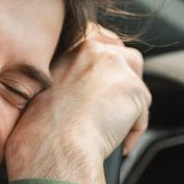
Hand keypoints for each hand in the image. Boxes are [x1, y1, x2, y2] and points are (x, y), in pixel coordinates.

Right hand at [4, 23, 150, 183]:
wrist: (53, 141)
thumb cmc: (41, 126)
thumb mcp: (48, 90)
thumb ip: (70, 78)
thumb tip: (86, 91)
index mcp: (73, 46)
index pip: (103, 41)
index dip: (111, 63)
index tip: (109, 83)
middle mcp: (95, 49)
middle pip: (127, 59)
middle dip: (126, 83)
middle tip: (115, 110)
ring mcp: (116, 66)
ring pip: (137, 85)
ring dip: (131, 106)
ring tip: (113, 128)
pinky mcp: (134, 88)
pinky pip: (142, 112)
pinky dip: (133, 129)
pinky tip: (118, 142)